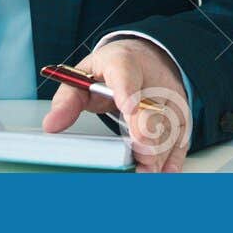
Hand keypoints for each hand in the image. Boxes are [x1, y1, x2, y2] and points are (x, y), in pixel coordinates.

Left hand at [41, 37, 191, 172]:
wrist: (146, 60)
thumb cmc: (111, 71)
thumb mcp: (83, 77)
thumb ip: (67, 100)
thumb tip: (51, 125)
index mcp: (122, 62)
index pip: (125, 72)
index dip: (127, 90)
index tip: (129, 108)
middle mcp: (151, 79)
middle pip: (151, 108)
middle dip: (146, 135)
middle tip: (139, 157)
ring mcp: (170, 98)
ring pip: (169, 126)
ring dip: (159, 152)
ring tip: (146, 172)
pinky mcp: (180, 116)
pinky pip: (181, 138)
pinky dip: (173, 158)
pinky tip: (163, 173)